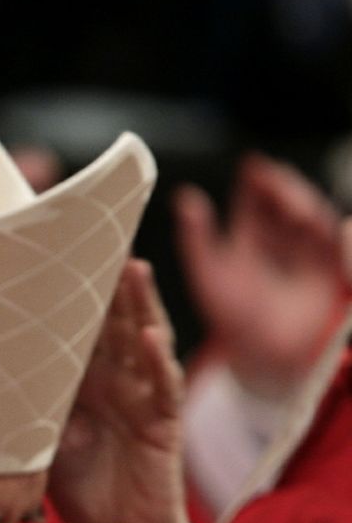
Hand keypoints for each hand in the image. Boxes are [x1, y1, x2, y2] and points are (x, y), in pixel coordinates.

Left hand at [49, 260, 197, 522]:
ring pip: (140, 341)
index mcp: (81, 380)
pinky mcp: (163, 424)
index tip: (36, 254)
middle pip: (107, 322)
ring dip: (137, 305)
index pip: (69, 327)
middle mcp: (114, 380)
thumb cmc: (82, 483)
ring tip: (129, 266)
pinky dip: (156, 359)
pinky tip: (149, 334)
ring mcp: (142, 397)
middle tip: (89, 236)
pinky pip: (162, 386)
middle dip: (100, 282)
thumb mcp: (41, 437)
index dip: (58, 294)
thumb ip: (21, 401)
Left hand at [177, 154, 350, 396]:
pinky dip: (333, 230)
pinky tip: (319, 222)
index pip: (255, 200)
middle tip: (274, 179)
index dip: (256, 180)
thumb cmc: (232, 319)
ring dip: (304, 205)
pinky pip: (337, 241)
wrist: (265, 357)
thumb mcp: (208, 273)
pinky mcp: (330, 269)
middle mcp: (279, 241)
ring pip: (312, 216)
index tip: (252, 164)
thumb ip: (195, 236)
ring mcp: (307, 254)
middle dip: (283, 188)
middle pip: (286, 201)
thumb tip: (184, 195)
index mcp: (249, 238)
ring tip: (292, 204)